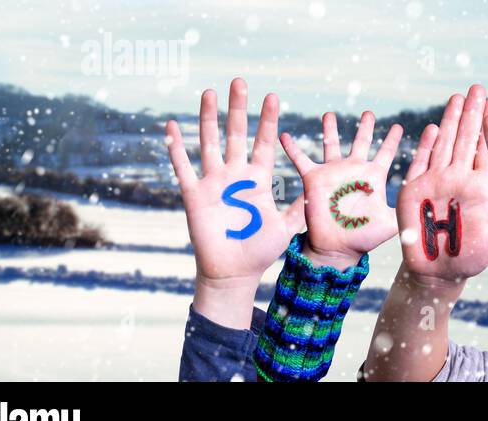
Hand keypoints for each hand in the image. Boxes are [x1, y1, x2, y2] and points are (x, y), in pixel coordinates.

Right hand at [165, 78, 304, 327]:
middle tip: (240, 81)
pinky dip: (176, 148)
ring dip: (208, 118)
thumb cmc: (260, 251)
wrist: (233, 272)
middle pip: (236, 134)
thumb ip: (297, 210)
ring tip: (209, 92)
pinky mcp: (194, 195)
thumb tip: (316, 195)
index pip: (263, 143)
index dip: (267, 121)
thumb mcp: (285, 228)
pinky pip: (183, 167)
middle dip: (238, 108)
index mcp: (258, 180)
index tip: (273, 97)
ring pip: (209, 142)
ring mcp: (213, 182)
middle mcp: (235, 175)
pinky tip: (171, 127)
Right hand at [280, 111, 401, 268]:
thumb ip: (406, 208)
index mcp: (373, 177)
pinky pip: (301, 159)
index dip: (393, 139)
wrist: (338, 248)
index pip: (387, 152)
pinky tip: (284, 133)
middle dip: (365, 127)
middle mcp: (354, 170)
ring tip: (329, 114)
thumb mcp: (391, 221)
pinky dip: (292, 147)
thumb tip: (428, 203)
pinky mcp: (314, 179)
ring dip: (330, 129)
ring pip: (332, 144)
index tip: (400, 125)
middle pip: (361, 142)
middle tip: (369, 113)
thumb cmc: (365, 237)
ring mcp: (334, 173)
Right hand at [396, 85, 487, 282]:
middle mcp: (459, 180)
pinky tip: (433, 128)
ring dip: (451, 122)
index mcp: (481, 186)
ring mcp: (437, 183)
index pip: (487, 149)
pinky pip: (421, 164)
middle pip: (466, 140)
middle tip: (478, 88)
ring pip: (445, 145)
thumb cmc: (472, 259)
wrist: (438, 274)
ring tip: (458, 98)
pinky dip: (426, 147)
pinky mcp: (414, 191)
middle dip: (472, 114)